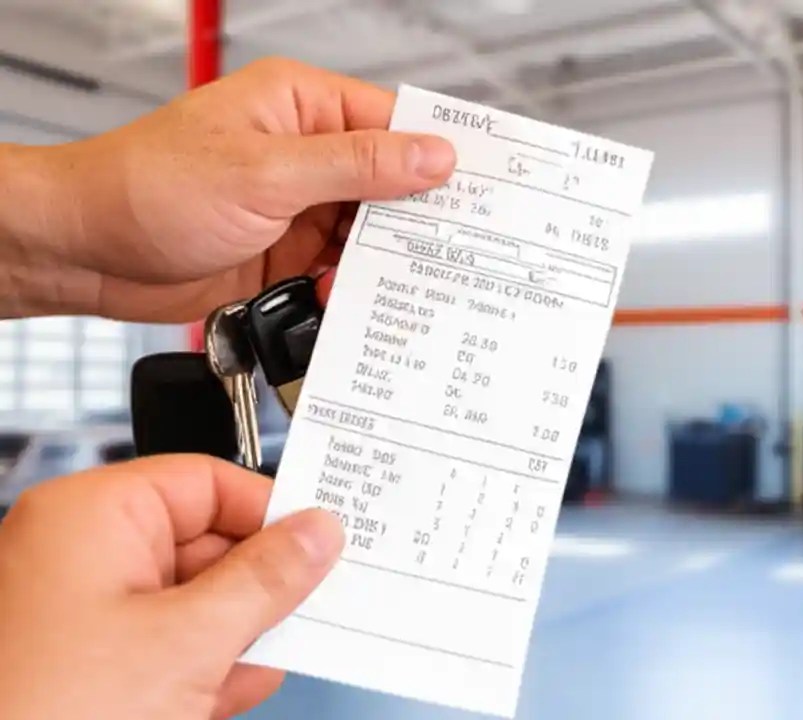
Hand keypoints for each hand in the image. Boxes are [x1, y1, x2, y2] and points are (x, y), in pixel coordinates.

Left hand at [0, 57, 455, 321]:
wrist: (84, 253)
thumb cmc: (147, 188)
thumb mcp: (265, 173)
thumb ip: (357, 166)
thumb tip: (432, 156)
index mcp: (302, 106)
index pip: (395, 124)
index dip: (442, 157)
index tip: (484, 190)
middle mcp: (305, 151)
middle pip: (391, 183)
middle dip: (418, 220)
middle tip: (455, 251)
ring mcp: (297, 203)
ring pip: (369, 233)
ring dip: (381, 263)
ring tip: (398, 286)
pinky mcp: (285, 249)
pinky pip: (339, 268)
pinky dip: (350, 288)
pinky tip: (350, 302)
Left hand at [0, 455, 344, 719]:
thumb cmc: (47, 713)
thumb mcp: (189, 640)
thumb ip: (266, 580)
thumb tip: (316, 534)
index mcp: (89, 517)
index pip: (205, 481)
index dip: (270, 511)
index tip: (321, 542)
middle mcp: (75, 554)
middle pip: (201, 541)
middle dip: (259, 582)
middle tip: (317, 602)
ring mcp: (73, 613)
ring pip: (185, 598)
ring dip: (239, 629)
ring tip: (282, 649)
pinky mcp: (78, 666)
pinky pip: (159, 644)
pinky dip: (204, 663)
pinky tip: (238, 685)